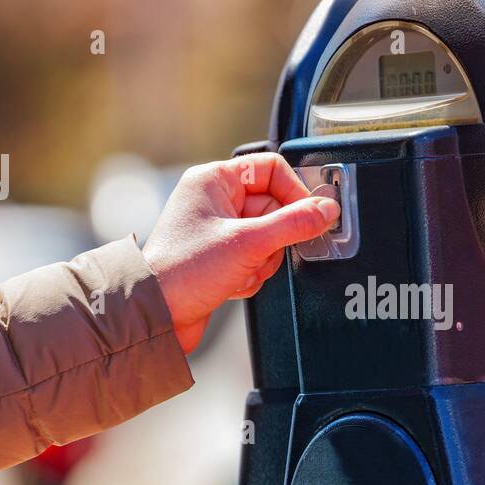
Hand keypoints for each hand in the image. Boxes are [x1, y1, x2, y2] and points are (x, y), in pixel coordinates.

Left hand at [142, 154, 339, 352]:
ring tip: (242, 271)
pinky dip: (253, 273)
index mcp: (215, 180)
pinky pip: (257, 258)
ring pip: (269, 237)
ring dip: (264, 260)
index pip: (272, 169)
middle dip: (275, 238)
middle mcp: (215, 200)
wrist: (157, 316)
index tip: (311, 216)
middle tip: (264, 252)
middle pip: (274, 207)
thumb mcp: (250, 242)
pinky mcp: (221, 257)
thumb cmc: (184, 270)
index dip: (295, 192)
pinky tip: (234, 283)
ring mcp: (219, 230)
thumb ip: (295, 223)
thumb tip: (327, 210)